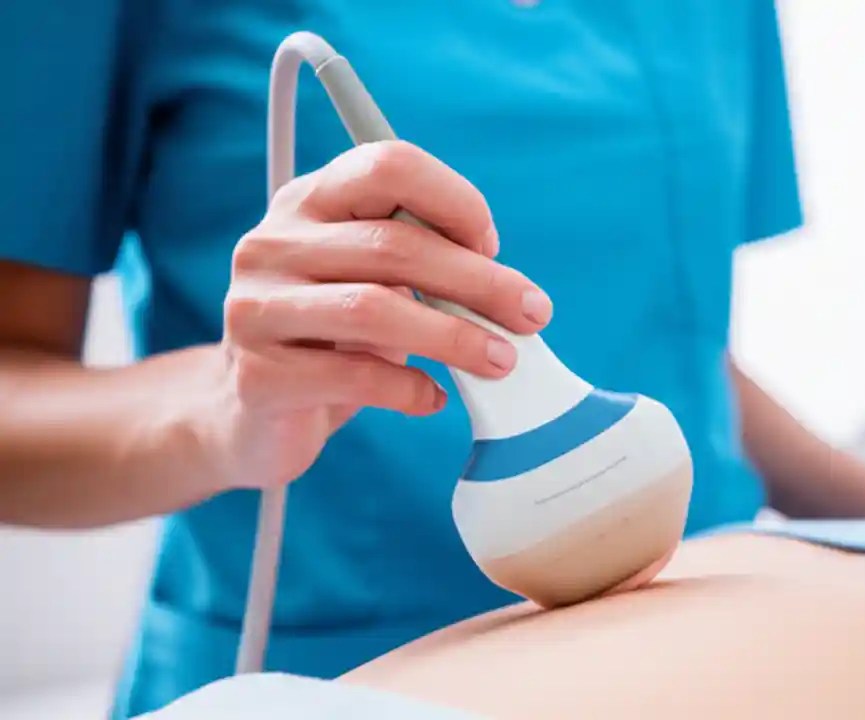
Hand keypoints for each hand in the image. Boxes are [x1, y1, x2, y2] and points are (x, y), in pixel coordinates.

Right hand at [203, 140, 552, 490]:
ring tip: (500, 360)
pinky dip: (409, 388)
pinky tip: (433, 397)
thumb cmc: (334, 338)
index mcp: (309, 202)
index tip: (493, 247)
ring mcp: (256, 308)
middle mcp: (273, 243)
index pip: (387, 166)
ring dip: (455, 336)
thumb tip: (511, 289)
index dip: (455, 201)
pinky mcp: (257, 375)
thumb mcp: (375, 281)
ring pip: (373, 308)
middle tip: (532, 314)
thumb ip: (423, 264)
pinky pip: (353, 376)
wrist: (253, 413)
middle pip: (394, 245)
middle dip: (479, 281)